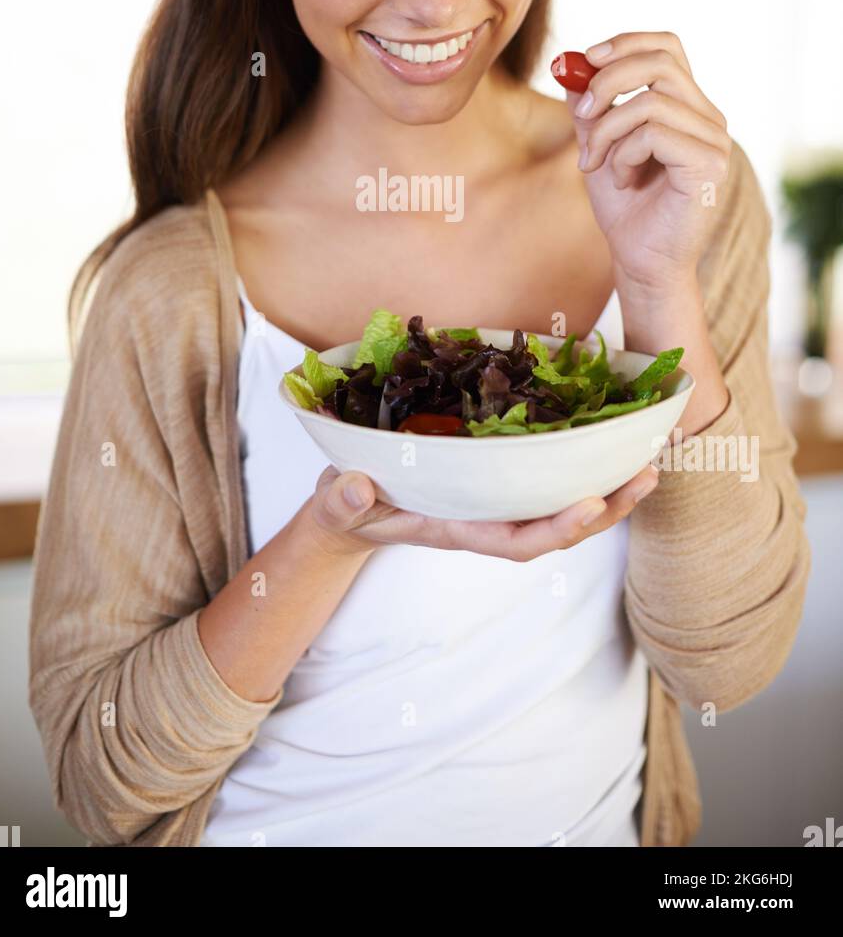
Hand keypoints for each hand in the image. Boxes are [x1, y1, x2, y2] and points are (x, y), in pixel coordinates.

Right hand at [305, 463, 658, 561]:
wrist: (352, 511)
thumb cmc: (348, 508)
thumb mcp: (338, 504)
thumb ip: (344, 502)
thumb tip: (358, 491)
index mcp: (456, 528)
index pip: (515, 540)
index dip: (556, 528)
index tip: (592, 505)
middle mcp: (486, 519)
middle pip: (556, 527)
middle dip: (605, 509)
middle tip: (648, 476)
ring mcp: (495, 504)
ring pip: (561, 507)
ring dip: (608, 491)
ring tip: (649, 463)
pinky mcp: (497, 483)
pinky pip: (548, 483)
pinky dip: (583, 469)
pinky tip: (611, 447)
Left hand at [565, 32, 731, 295]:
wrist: (640, 259)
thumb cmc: (624, 206)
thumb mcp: (598, 144)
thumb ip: (590, 104)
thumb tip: (566, 63)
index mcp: (687, 106)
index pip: (667, 47)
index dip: (626, 42)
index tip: (587, 58)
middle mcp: (708, 118)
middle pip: (660, 62)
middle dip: (606, 81)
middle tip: (581, 114)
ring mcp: (715, 140)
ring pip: (650, 101)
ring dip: (607, 131)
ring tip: (596, 164)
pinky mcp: (710, 164)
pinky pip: (653, 134)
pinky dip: (622, 154)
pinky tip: (621, 180)